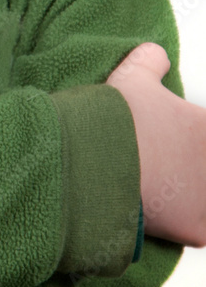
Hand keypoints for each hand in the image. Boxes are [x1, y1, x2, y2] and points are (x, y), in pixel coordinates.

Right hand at [107, 43, 205, 246]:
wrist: (93, 159)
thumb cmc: (114, 118)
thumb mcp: (132, 74)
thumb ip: (152, 60)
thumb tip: (157, 55)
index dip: (194, 140)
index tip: (177, 141)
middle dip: (196, 166)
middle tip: (169, 164)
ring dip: (193, 196)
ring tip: (165, 190)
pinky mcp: (195, 229)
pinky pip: (201, 231)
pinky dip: (184, 227)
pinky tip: (162, 216)